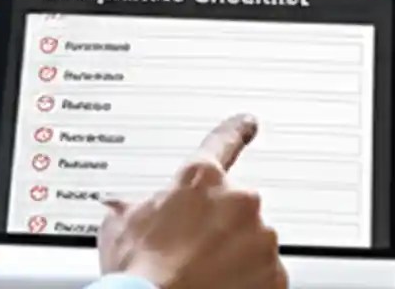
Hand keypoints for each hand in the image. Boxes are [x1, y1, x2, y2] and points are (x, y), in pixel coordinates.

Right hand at [98, 115, 286, 288]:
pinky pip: (265, 274)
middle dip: (217, 225)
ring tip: (202, 274)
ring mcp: (261, 238)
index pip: (223, 142)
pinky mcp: (275, 273)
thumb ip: (129, 207)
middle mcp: (238, 201)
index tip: (248, 122)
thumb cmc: (140, 274)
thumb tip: (119, 208)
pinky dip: (248, 280)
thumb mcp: (119, 228)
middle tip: (190, 250)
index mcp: (201, 180)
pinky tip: (219, 287)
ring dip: (233, 254)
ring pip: (252, 241)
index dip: (236, 130)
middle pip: (234, 206)